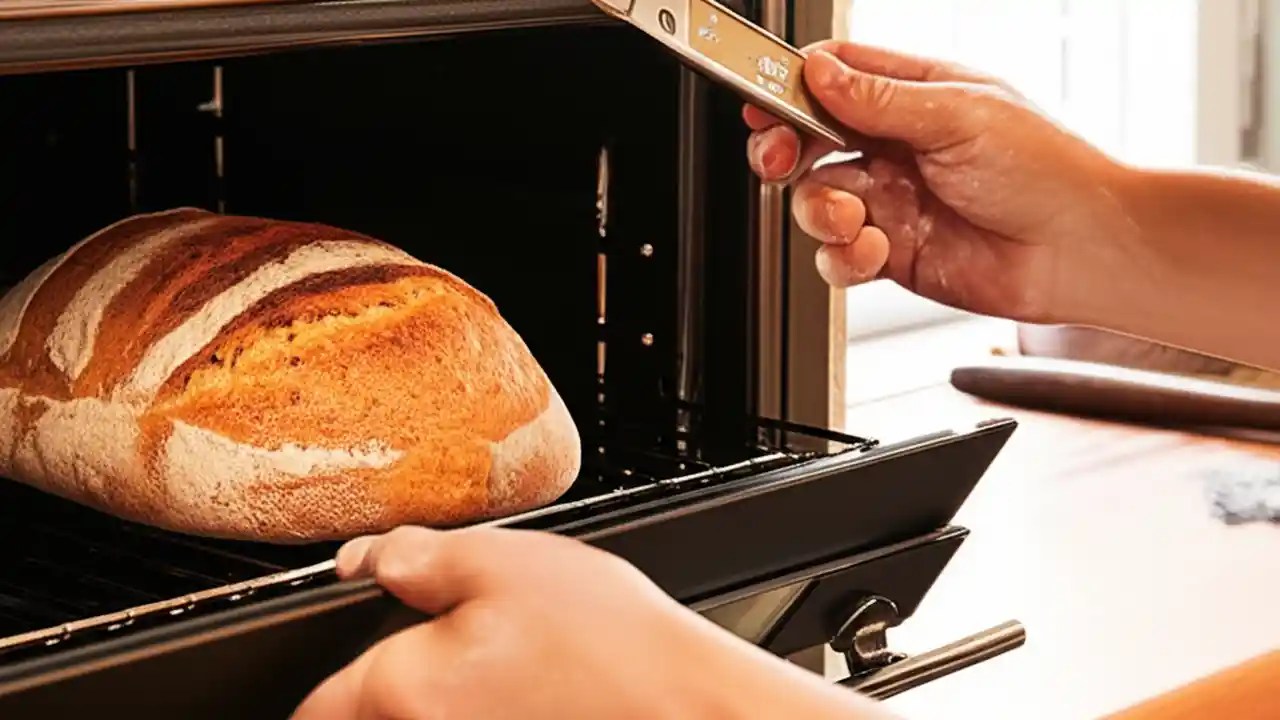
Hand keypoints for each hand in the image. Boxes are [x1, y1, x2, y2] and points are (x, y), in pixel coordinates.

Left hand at [291, 526, 895, 719]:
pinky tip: (533, 693)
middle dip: (398, 684)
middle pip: (372, 716)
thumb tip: (362, 560)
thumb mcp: (504, 561)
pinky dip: (487, 712)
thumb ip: (413, 556)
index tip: (343, 655)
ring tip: (508, 667)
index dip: (325, 668)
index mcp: (401, 692)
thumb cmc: (610, 643)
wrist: (689, 706)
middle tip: (457, 646)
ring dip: (447, 701)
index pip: (312, 706)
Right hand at [745, 41, 1138, 323]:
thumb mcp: (959, 114)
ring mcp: (891, 199)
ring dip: (823, 211)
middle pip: (809, 140)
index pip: (833, 77)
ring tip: (856, 218)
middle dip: (786, 151)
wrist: (1081, 252)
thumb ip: (880, 98)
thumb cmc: (1047, 170)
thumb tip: (819, 73)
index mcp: (914, 95)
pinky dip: (845, 257)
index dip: (789, 86)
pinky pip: (839, 255)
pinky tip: (875, 250)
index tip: (762, 102)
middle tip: (782, 160)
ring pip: (816, 201)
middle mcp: (896, 146)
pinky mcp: (891, 252)